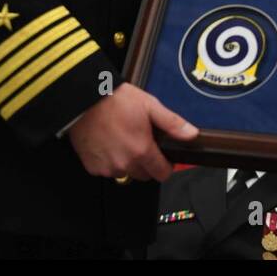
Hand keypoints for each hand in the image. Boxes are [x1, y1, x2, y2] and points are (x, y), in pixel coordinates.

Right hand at [67, 83, 197, 181]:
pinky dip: (109, 161)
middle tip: (141, 142)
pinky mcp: (92, 167)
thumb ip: (172, 123)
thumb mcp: (150, 106)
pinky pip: (107, 170)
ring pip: (125, 173)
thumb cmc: (117, 101)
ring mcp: (107, 167)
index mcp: (142, 151)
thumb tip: (192, 134)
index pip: (162, 174)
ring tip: (123, 140)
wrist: (84, 100)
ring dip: (127, 163)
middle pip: (144, 175)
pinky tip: (108, 144)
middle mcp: (125, 164)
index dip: (166, 166)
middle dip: (147, 163)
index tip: (163, 157)